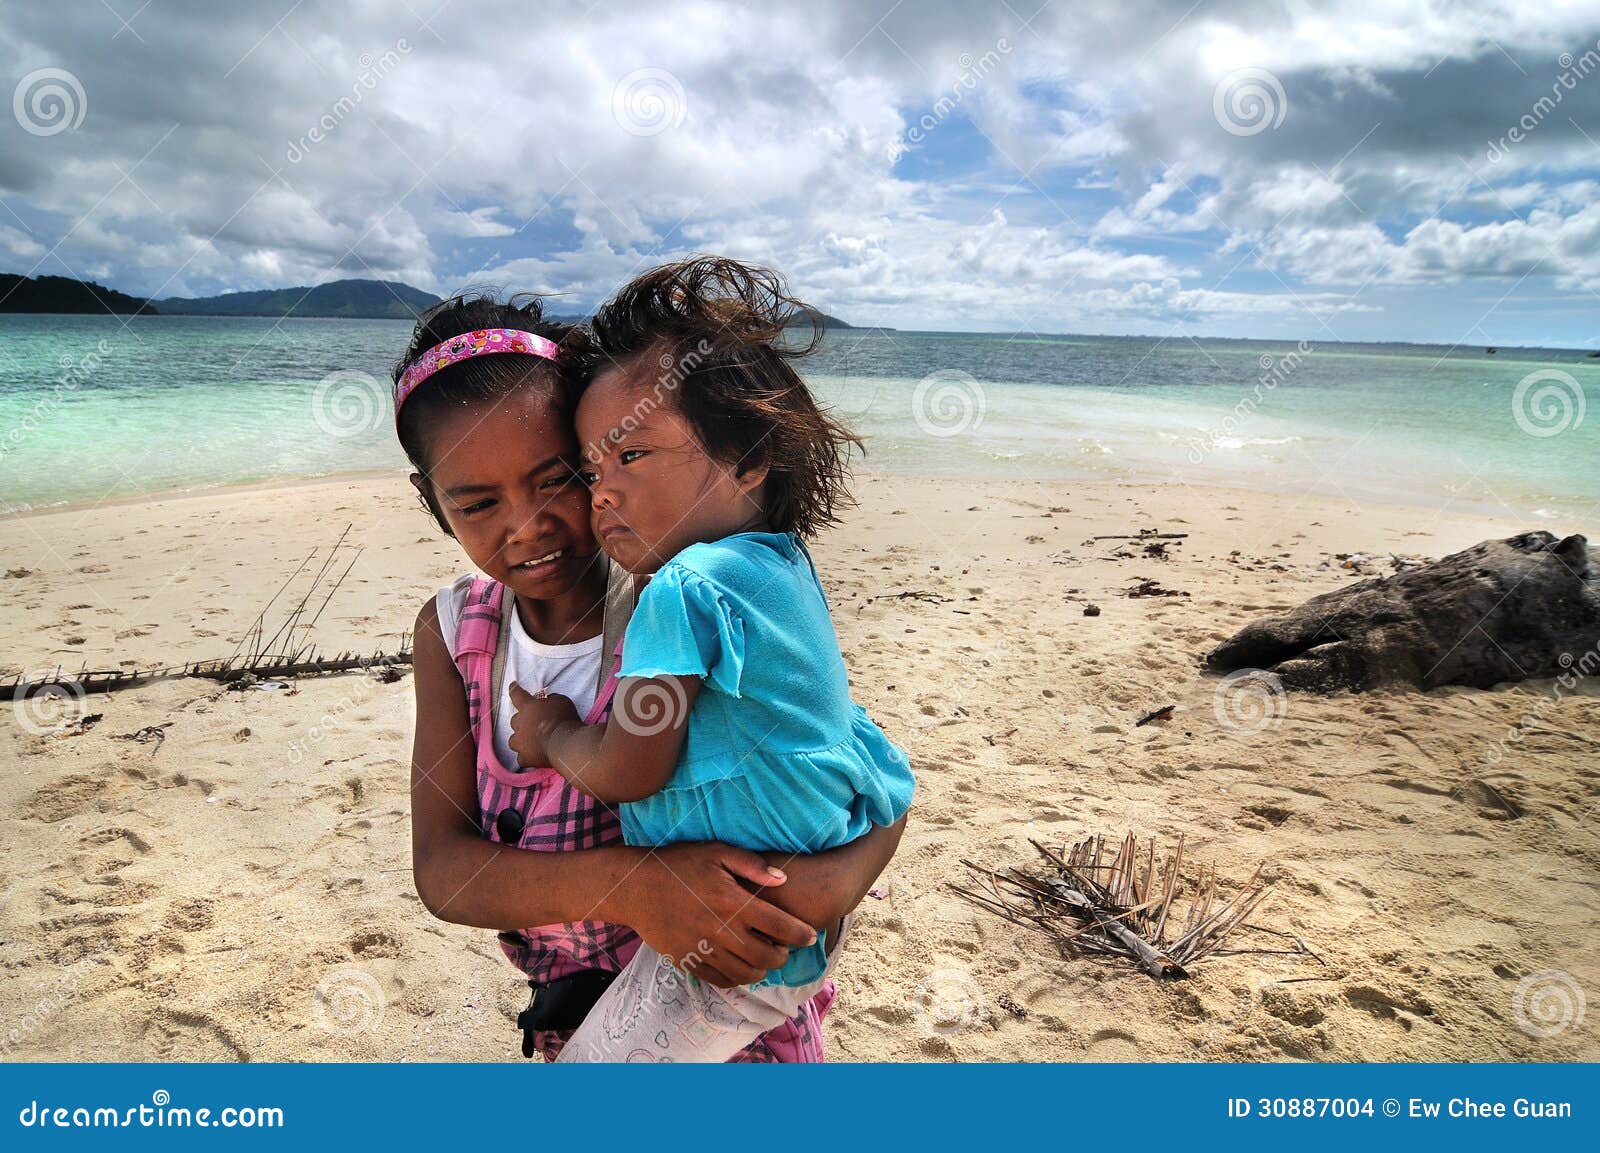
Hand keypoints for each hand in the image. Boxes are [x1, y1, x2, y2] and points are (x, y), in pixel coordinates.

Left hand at [508, 683, 580, 767]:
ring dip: (520, 739)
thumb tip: (548, 701)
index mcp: (528, 707)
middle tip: (533, 723)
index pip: (517, 694)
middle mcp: (520, 724)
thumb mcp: (561, 700)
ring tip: (529, 741)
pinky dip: (526, 756)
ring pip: (513, 740)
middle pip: (515, 720)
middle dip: (522, 721)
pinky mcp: (526, 758)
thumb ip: (551, 700)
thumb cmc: (564, 718)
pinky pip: (521, 757)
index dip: (514, 689)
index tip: (512, 685)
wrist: (566, 743)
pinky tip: (533, 756)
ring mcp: (521, 742)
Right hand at [623, 843, 817, 987]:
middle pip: (768, 957)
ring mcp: (704, 950)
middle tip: (785, 947)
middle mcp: (722, 930)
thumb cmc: (679, 864)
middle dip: (784, 955)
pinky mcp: (689, 962)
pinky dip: (738, 978)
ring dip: (763, 968)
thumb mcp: (717, 851)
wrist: (636, 888)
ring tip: (765, 956)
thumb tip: (783, 879)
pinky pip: (722, 980)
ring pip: (747, 973)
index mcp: (733, 902)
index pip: (780, 926)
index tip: (810, 936)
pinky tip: (742, 966)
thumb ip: (753, 865)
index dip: (801, 934)